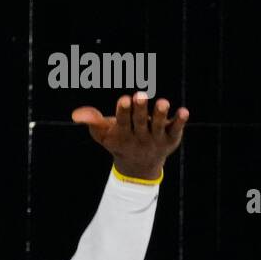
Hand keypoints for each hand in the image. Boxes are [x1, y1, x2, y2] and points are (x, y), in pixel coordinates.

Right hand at [72, 93, 188, 179]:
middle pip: (139, 122)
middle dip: (140, 109)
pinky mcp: (171, 138)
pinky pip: (176, 129)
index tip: (124, 99)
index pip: (123, 123)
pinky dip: (180, 121)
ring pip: (158, 125)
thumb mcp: (104, 134)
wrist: (140, 165)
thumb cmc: (119, 142)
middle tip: (139, 95)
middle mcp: (139, 137)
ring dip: (159, 114)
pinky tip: (183, 112)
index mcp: (122, 135)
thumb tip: (76, 114)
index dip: (123, 111)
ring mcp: (156, 138)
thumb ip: (92, 122)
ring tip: (162, 102)